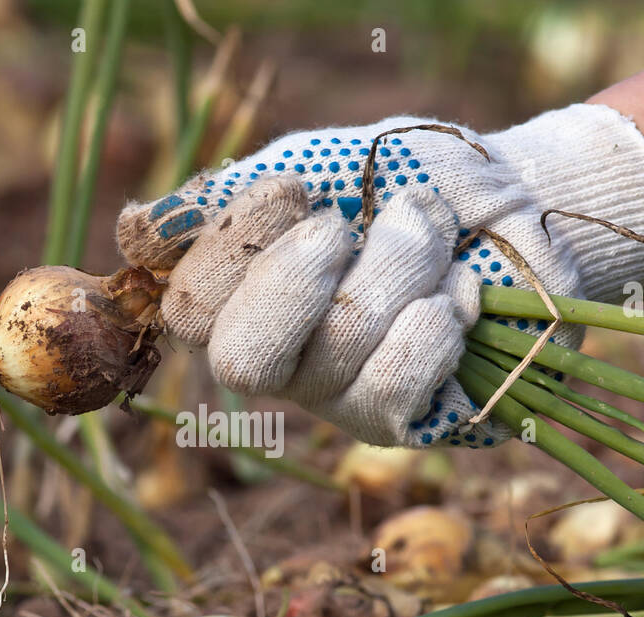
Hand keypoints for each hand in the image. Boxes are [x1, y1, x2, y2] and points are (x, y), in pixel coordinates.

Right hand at [117, 106, 643, 447]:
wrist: (508, 200)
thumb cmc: (394, 181)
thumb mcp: (304, 167)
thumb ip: (222, 202)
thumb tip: (136, 234)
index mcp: (239, 300)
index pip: (188, 308)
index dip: (238, 246)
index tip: (300, 190)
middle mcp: (278, 363)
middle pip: (242, 360)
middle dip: (303, 277)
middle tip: (349, 225)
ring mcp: (337, 400)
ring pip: (341, 348)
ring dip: (400, 265)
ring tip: (433, 231)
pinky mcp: (406, 422)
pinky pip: (397, 388)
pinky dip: (436, 323)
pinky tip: (459, 295)